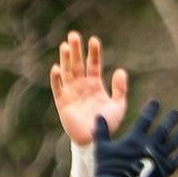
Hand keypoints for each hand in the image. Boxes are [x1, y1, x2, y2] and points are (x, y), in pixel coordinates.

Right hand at [49, 31, 127, 147]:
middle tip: (74, 35)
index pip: (93, 65)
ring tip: (65, 45)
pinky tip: (56, 68)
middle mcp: (82, 86)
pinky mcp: (62, 102)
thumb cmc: (107, 124)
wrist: (95, 141)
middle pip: (77, 64)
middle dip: (76, 50)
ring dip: (65, 59)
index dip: (93, 53)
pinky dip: (56, 79)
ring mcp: (71, 93)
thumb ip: (120, 89)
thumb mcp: (118, 106)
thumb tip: (121, 70)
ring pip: (67, 72)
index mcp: (95, 85)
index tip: (94, 40)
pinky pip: (58, 88)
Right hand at [91, 101, 177, 176]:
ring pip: (174, 143)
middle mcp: (149, 145)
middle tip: (177, 113)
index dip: (152, 109)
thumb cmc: (106, 168)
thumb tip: (98, 116)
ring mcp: (158, 158)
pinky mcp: (163, 171)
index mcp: (135, 138)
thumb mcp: (101, 147)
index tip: (156, 102)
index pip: (146, 119)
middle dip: (171, 119)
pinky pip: (176, 161)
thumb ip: (101, 130)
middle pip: (164, 128)